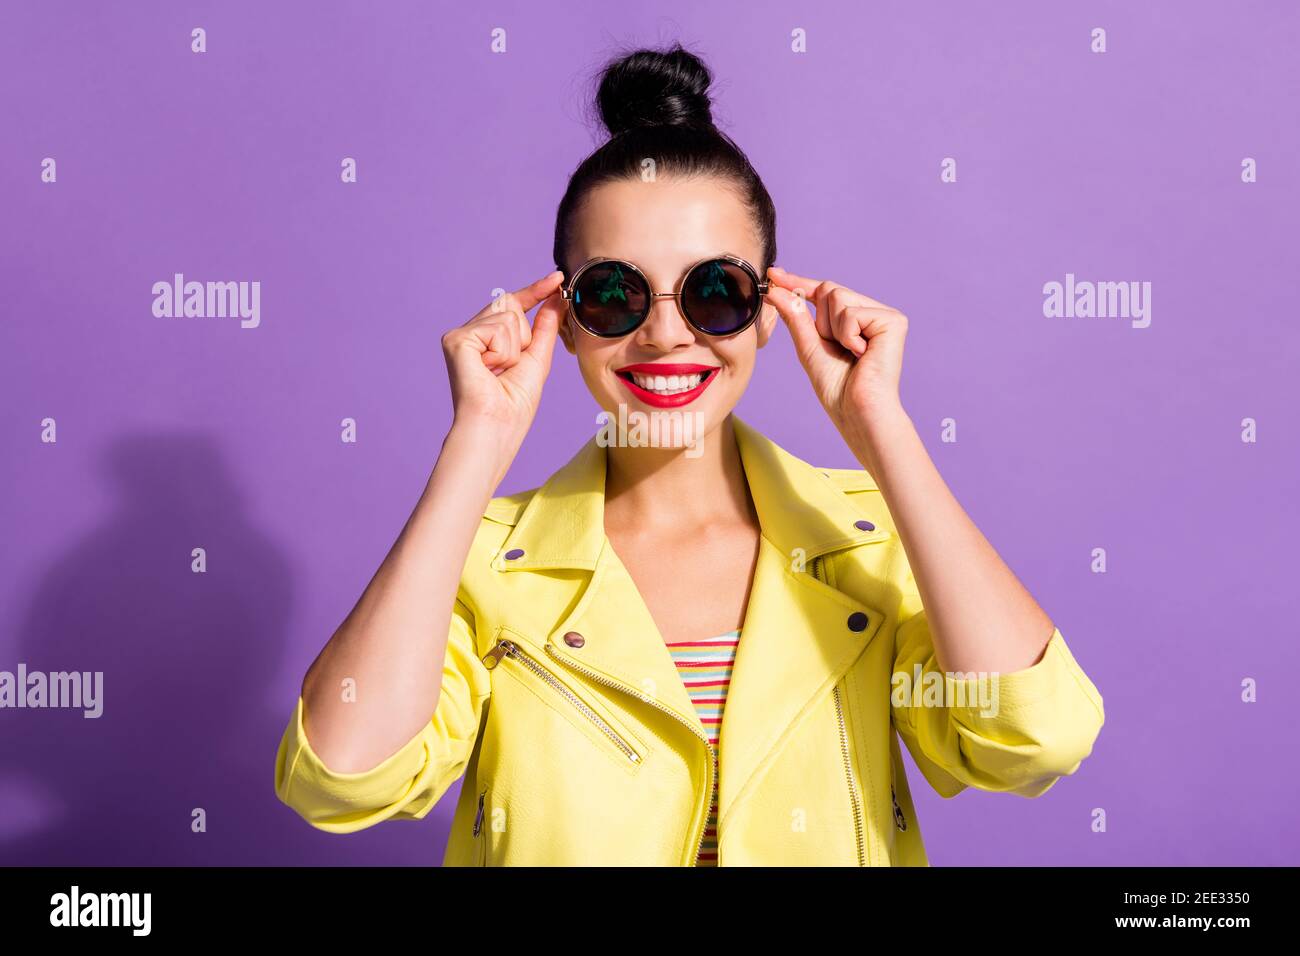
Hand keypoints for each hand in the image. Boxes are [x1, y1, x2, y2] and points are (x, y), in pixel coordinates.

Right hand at [441, 270, 564, 446]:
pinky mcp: (457, 339)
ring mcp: (461, 335)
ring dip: (515, 349)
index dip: (536, 291)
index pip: (513, 306)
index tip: (558, 277)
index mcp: (486, 339)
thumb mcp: (537, 359)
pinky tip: (489, 369)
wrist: (496, 427)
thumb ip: (546, 327)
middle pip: (511, 306)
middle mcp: (470, 333)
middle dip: (524, 335)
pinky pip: (498, 328)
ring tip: (499, 373)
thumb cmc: (514, 406)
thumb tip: (557, 296)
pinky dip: (504, 352)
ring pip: (508, 317)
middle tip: (509, 368)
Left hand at [765, 266, 909, 444]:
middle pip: (830, 290)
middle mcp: (872, 313)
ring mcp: (884, 315)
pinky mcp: (894, 320)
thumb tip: (775, 288)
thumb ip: (795, 316)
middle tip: (835, 347)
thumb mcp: (809, 347)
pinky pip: (851, 312)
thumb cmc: (837, 389)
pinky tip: (862, 354)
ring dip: (833, 329)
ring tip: (851, 354)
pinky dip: (848, 335)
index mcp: (854, 320)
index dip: (798, 283)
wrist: (858, 412)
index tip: (773, 274)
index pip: (823, 293)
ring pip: (838, 297)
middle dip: (820, 320)